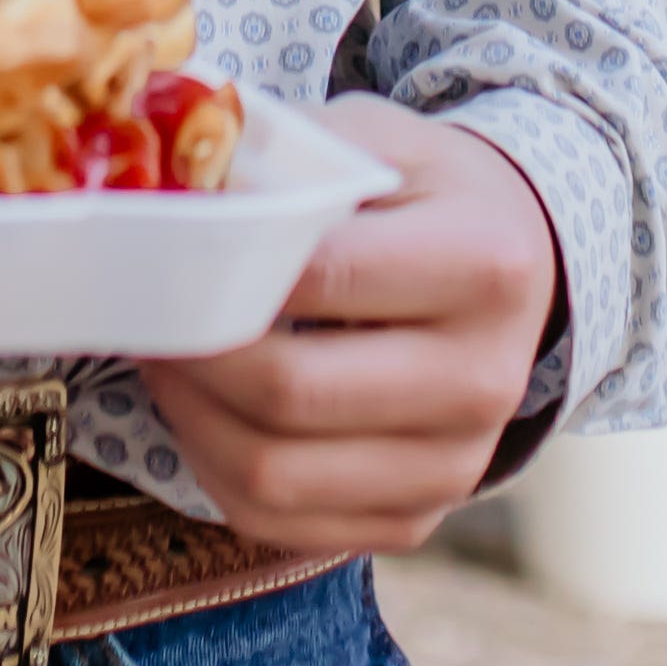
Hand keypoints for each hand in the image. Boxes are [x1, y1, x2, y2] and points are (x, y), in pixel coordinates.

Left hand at [141, 92, 560, 554]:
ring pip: (275, 476)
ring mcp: (458, 462)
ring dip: (190, 420)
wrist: (518, 265)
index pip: (322, 278)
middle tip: (148, 315)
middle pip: (291, 393)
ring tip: (167, 362)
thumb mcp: (375, 139)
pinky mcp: (422, 518)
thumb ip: (287, 156)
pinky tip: (205, 414)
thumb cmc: (426, 193)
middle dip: (192, 356)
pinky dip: (218, 473)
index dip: (222, 269)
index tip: (159, 252)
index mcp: (482, 263)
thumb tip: (174, 188)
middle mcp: (485, 377)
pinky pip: (283, 526)